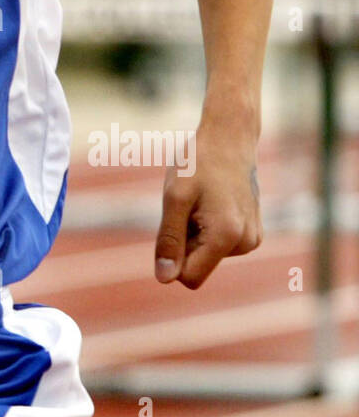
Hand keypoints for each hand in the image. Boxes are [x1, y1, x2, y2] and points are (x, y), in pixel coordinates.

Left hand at [153, 122, 262, 288]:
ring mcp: (252, 239)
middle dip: (185, 240)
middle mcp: (246, 244)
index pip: (189, 277)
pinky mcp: (253, 233)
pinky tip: (213, 202)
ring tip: (202, 200)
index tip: (173, 224)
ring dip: (196, 232)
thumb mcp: (174, 198)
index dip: (172, 257)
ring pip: (207, 254)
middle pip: (198, 264)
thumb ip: (169, 240)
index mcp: (226, 237)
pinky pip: (220, 245)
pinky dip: (209, 228)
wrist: (229, 138)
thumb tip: (164, 279)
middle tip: (189, 205)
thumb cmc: (197, 163)